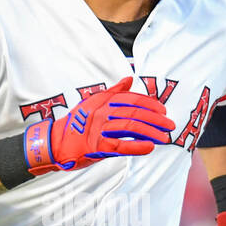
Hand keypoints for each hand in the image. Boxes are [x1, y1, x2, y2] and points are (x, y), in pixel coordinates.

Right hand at [24, 76, 173, 174]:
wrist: (55, 143)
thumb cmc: (76, 124)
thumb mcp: (92, 102)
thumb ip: (113, 91)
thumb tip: (130, 78)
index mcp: (102, 100)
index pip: (131, 99)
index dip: (150, 104)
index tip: (163, 111)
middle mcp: (101, 112)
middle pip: (134, 113)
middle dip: (156, 119)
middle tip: (170, 125)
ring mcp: (99, 129)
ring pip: (131, 127)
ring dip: (151, 132)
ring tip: (164, 138)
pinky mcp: (97, 146)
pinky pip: (121, 145)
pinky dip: (137, 146)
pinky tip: (149, 147)